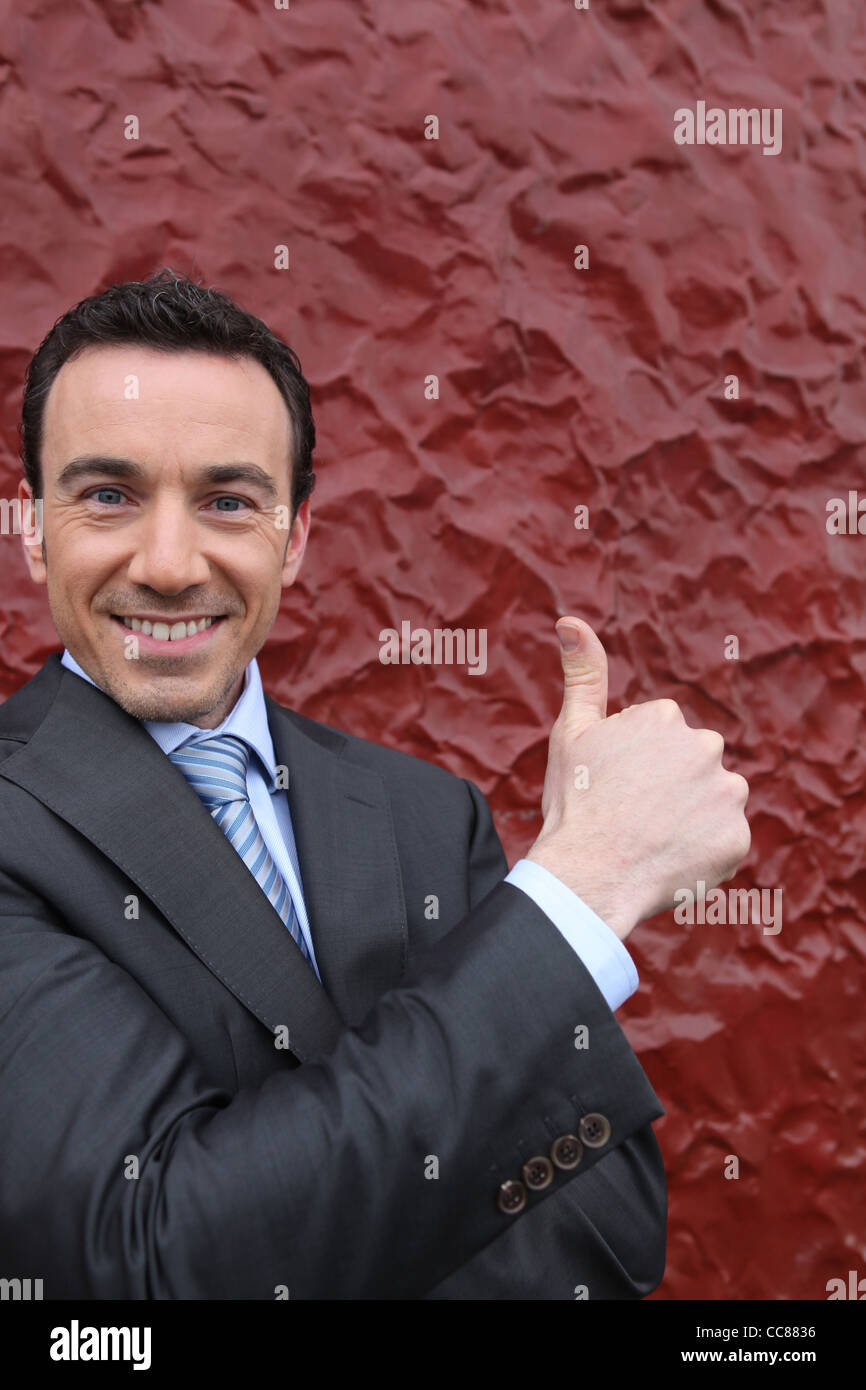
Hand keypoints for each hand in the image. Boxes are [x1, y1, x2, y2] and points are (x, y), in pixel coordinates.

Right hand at [526, 617, 749, 941]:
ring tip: (650, 840)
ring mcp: (726, 793)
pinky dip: (702, 851)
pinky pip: (723, 841)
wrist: (587, 876)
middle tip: (631, 816)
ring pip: (710, 802)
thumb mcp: (571, 732)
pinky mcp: (738, 837)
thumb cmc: (575, 804)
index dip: (632, 768)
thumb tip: (569, 620)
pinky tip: (670, 860)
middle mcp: (705, 746)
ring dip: (689, 818)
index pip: (659, 741)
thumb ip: (583, 674)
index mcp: (665, 717)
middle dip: (667, 788)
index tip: (613, 787)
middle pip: (690, 768)